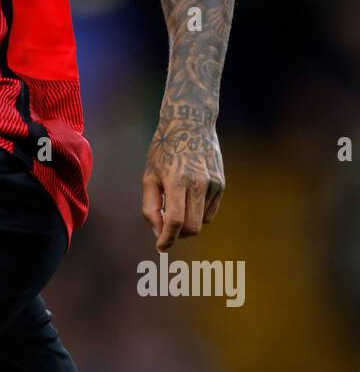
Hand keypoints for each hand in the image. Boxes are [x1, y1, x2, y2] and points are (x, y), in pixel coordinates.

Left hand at [141, 106, 224, 251]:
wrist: (190, 124)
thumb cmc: (164, 150)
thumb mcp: (149, 175)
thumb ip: (151, 206)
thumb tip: (158, 232)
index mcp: (177, 181)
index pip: (176, 221)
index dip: (167, 239)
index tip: (161, 248)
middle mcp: (199, 183)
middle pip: (192, 227)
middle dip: (178, 234)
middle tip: (167, 228)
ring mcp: (213, 184)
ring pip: (202, 221)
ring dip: (188, 222)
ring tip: (176, 203)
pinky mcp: (222, 183)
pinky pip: (210, 211)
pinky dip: (198, 211)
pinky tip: (189, 195)